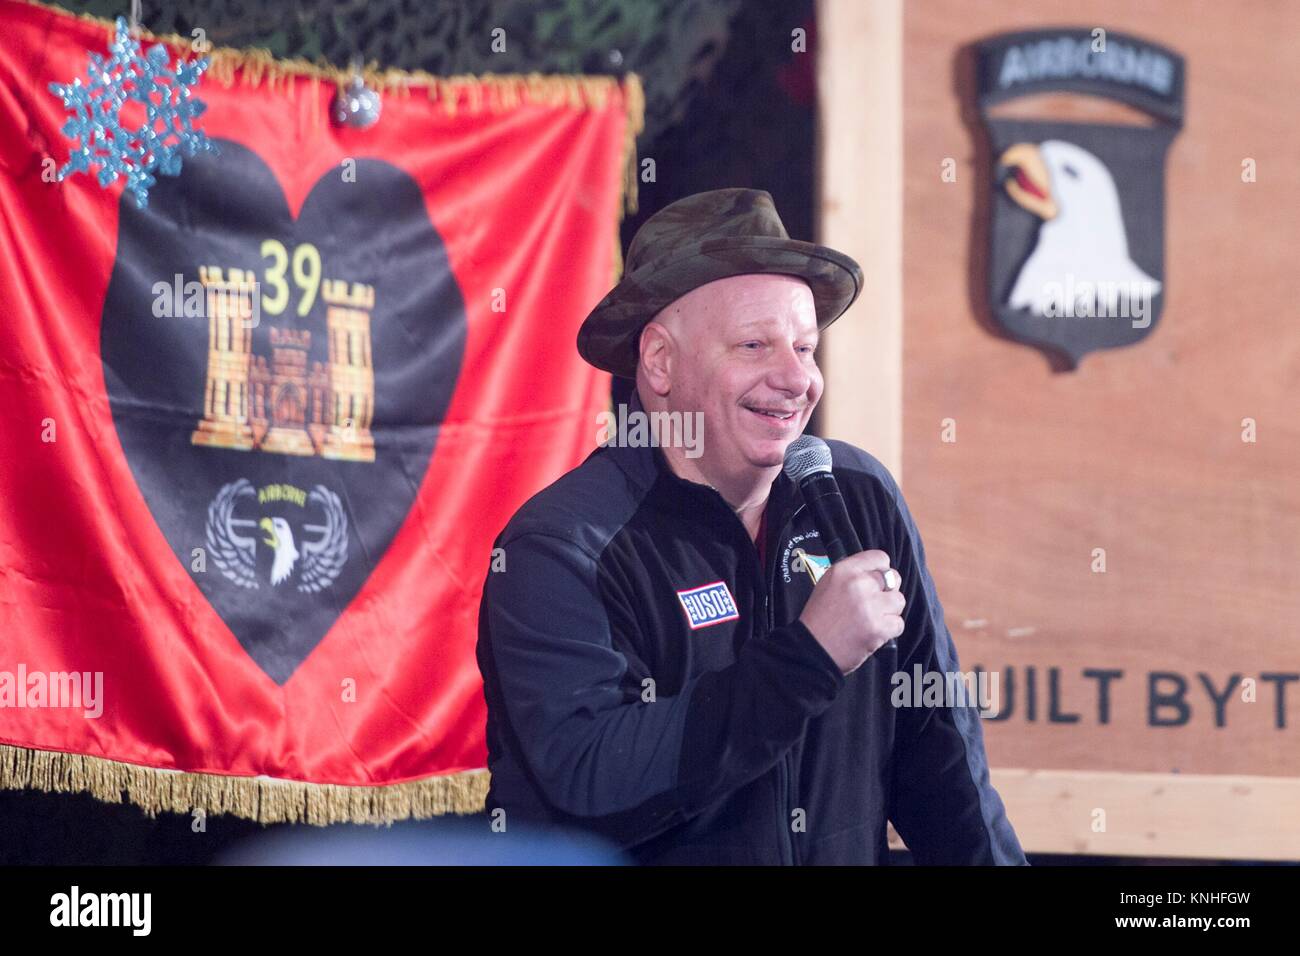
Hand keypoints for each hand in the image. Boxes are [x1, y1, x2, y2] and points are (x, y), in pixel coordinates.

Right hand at [798, 550, 904, 674]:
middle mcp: (859, 583)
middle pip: (893, 578)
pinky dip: (889, 630)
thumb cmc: (819, 619)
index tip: (877, 582)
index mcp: (845, 570)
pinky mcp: (878, 628)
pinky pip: (898, 624)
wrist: (812, 649)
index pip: (880, 558)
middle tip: (874, 605)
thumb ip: (853, 574)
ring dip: (889, 612)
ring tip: (872, 619)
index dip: (881, 571)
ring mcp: (870, 606)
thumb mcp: (828, 583)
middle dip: (887, 592)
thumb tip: (878, 574)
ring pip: (899, 601)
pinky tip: (873, 632)